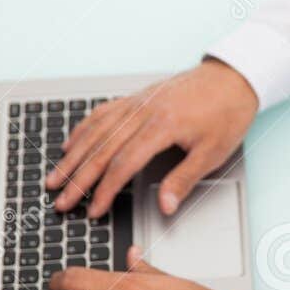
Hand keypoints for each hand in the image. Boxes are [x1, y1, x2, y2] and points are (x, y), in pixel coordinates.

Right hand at [46, 57, 258, 218]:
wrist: (233, 78)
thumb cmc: (227, 113)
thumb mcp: (213, 152)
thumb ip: (184, 180)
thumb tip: (164, 207)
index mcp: (162, 126)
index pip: (123, 164)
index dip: (105, 191)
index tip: (93, 211)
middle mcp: (143, 111)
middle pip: (101, 149)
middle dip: (78, 178)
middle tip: (60, 201)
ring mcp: (137, 102)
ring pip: (96, 131)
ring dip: (73, 156)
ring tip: (56, 178)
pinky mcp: (137, 97)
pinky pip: (103, 113)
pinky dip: (84, 129)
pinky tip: (72, 144)